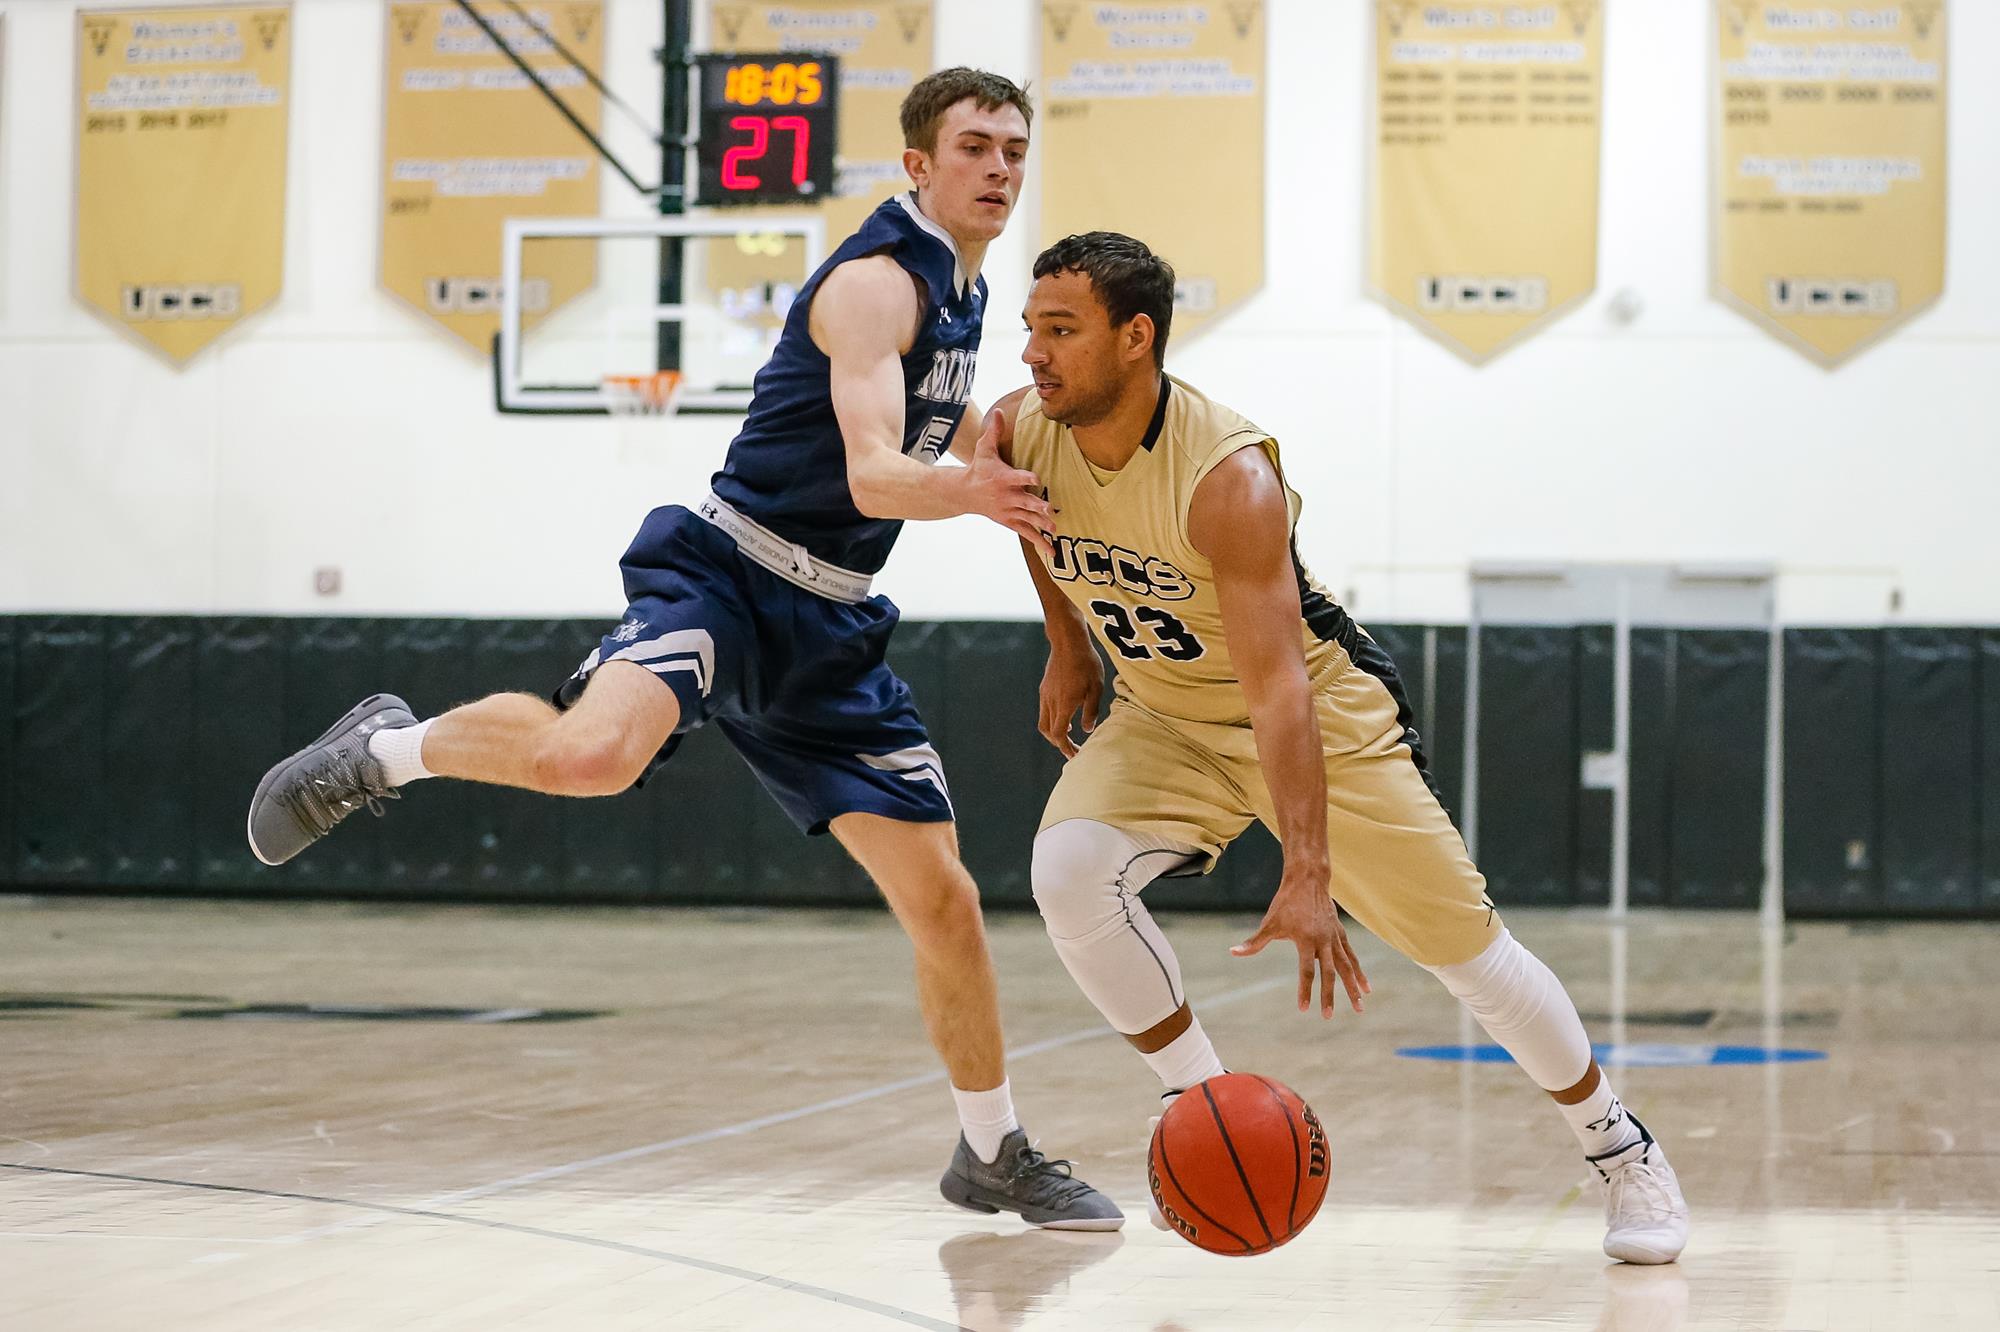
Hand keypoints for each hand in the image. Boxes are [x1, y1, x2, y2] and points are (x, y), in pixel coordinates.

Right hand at [966, 410, 1053, 557]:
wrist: (965, 493)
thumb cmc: (979, 468)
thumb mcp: (984, 448)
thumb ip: (993, 431)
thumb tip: (998, 410)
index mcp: (1003, 478)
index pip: (1017, 477)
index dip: (1027, 477)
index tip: (1036, 478)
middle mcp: (1007, 497)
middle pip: (1024, 501)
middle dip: (1037, 506)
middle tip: (1050, 509)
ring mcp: (1009, 511)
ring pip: (1027, 519)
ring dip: (1041, 524)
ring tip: (1055, 528)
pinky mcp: (1010, 522)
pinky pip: (1027, 533)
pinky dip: (1040, 543)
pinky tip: (1052, 552)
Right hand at [1038, 638, 1104, 757]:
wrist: (1068, 641)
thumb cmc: (1086, 663)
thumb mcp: (1096, 688)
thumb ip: (1091, 711)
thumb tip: (1087, 730)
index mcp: (1064, 705)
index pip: (1059, 735)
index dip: (1066, 748)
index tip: (1075, 756)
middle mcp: (1051, 702)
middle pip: (1049, 731)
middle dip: (1059, 743)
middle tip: (1073, 749)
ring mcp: (1045, 694)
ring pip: (1044, 721)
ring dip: (1055, 731)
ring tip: (1069, 733)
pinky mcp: (1045, 687)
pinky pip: (1045, 709)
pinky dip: (1054, 718)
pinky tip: (1066, 714)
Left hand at [1230, 863, 1369, 1017]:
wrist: (1308, 880)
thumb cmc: (1286, 902)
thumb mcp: (1269, 922)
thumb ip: (1254, 942)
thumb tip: (1233, 952)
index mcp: (1306, 940)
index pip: (1306, 971)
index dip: (1305, 990)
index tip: (1304, 1009)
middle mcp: (1324, 941)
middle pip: (1329, 973)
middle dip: (1329, 996)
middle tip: (1329, 1017)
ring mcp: (1334, 938)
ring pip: (1346, 967)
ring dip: (1353, 987)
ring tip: (1360, 1007)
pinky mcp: (1340, 934)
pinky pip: (1352, 957)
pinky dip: (1359, 972)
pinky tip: (1366, 987)